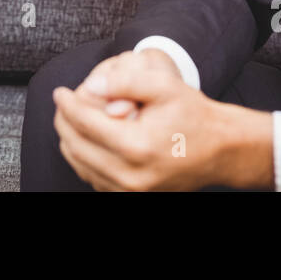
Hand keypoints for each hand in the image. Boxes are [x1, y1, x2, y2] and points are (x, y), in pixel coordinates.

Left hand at [51, 48, 272, 190]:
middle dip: (64, 123)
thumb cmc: (193, 114)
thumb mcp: (163, 86)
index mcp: (137, 146)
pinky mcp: (134, 198)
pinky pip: (95, 180)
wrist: (221, 150)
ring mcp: (132, 191)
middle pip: (77, 147)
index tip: (59, 91)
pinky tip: (86, 142)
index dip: (67, 105)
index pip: (85, 123)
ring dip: (70, 142)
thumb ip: (125, 81)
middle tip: (62, 105)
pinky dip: (84, 160)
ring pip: (82, 167)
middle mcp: (131, 175)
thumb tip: (91, 84)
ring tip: (70, 120)